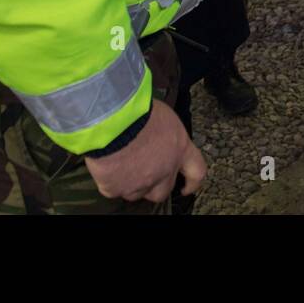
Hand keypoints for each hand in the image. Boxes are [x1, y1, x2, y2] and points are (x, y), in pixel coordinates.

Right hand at [83, 99, 206, 203]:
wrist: (112, 119)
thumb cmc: (140, 109)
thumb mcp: (164, 117)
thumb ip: (167, 136)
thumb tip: (162, 139)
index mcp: (180, 150)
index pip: (197, 172)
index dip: (192, 183)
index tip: (186, 187)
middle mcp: (164, 171)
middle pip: (163, 191)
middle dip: (155, 185)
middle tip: (144, 172)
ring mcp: (140, 183)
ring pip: (137, 193)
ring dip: (132, 183)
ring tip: (121, 164)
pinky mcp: (116, 188)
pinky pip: (114, 190)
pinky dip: (110, 182)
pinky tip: (106, 166)